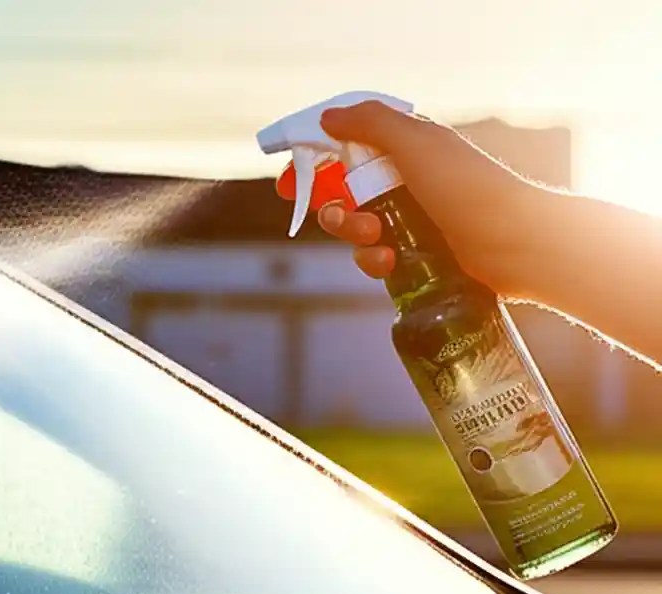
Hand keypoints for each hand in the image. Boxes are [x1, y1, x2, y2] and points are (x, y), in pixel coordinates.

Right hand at [278, 100, 548, 298]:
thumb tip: (328, 118)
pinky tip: (389, 263)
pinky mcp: (414, 254)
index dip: (312, 164)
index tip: (288, 182)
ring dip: (352, 235)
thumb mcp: (417, 143)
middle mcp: (404, 180)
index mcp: (404, 147)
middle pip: (340, 193)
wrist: (517, 244)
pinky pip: (373, 257)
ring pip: (353, 228)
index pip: (345, 148)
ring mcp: (408, 219)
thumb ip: (370, 123)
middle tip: (336, 215)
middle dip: (331, 208)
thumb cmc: (470, 188)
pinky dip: (373, 261)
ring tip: (376, 241)